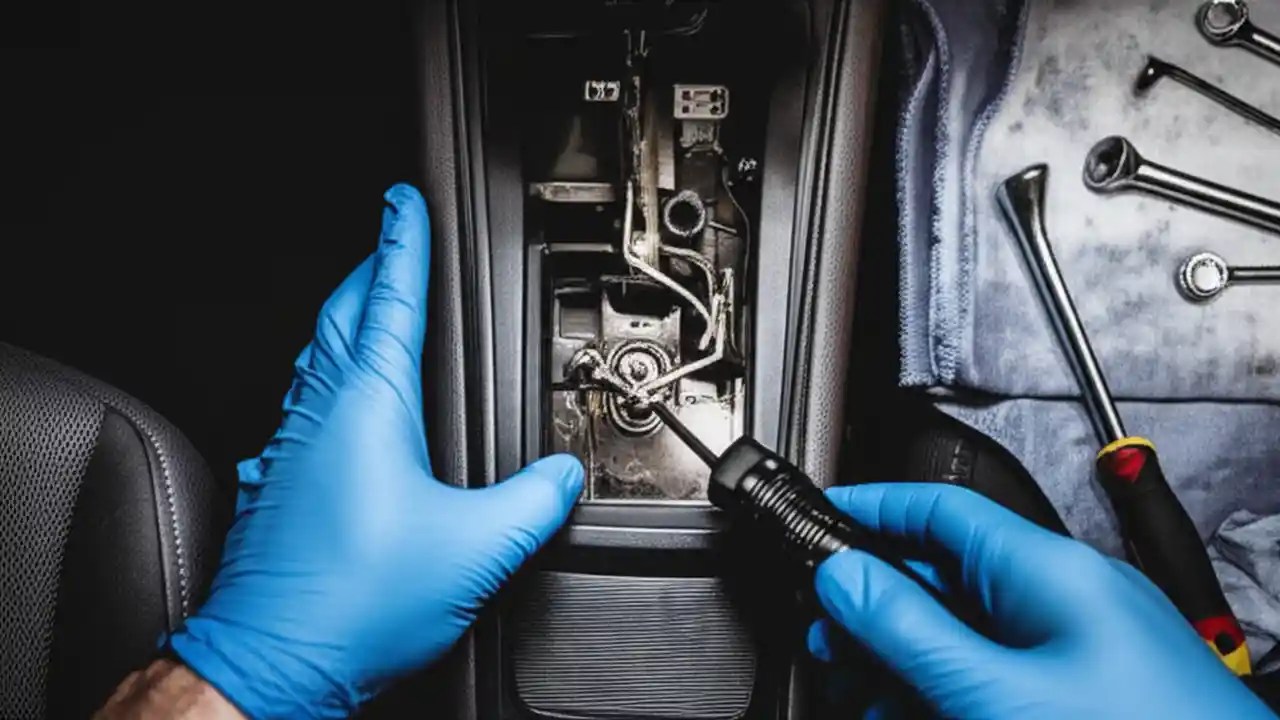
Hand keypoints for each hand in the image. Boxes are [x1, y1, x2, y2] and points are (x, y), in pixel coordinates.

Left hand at [169, 184, 584, 717]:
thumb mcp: (477, 549)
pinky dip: (330, 376)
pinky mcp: (279, 480)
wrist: (271, 656)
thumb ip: (535, 503)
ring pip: (316, 356)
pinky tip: (345, 404)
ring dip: (346, 321)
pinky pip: (305, 401)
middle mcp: (321, 413)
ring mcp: (291, 444)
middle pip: (341, 313)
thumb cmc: (354, 602)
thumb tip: (563, 478)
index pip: (388, 299)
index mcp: (369, 406)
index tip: (402, 202)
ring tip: (370, 310)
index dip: (401, 244)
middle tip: (390, 245)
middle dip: (369, 269)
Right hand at [809, 484, 1273, 718]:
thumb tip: (844, 577)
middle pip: (947, 574)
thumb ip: (910, 631)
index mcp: (1053, 571)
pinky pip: (1000, 670)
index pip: (942, 508)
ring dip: (905, 658)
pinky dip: (947, 687)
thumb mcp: (993, 692)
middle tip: (828, 636)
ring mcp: (1081, 646)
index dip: (872, 508)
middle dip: (877, 605)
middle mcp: (1069, 597)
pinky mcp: (1088, 687)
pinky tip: (912, 714)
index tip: (820, 520)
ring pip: (968, 631)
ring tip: (861, 692)